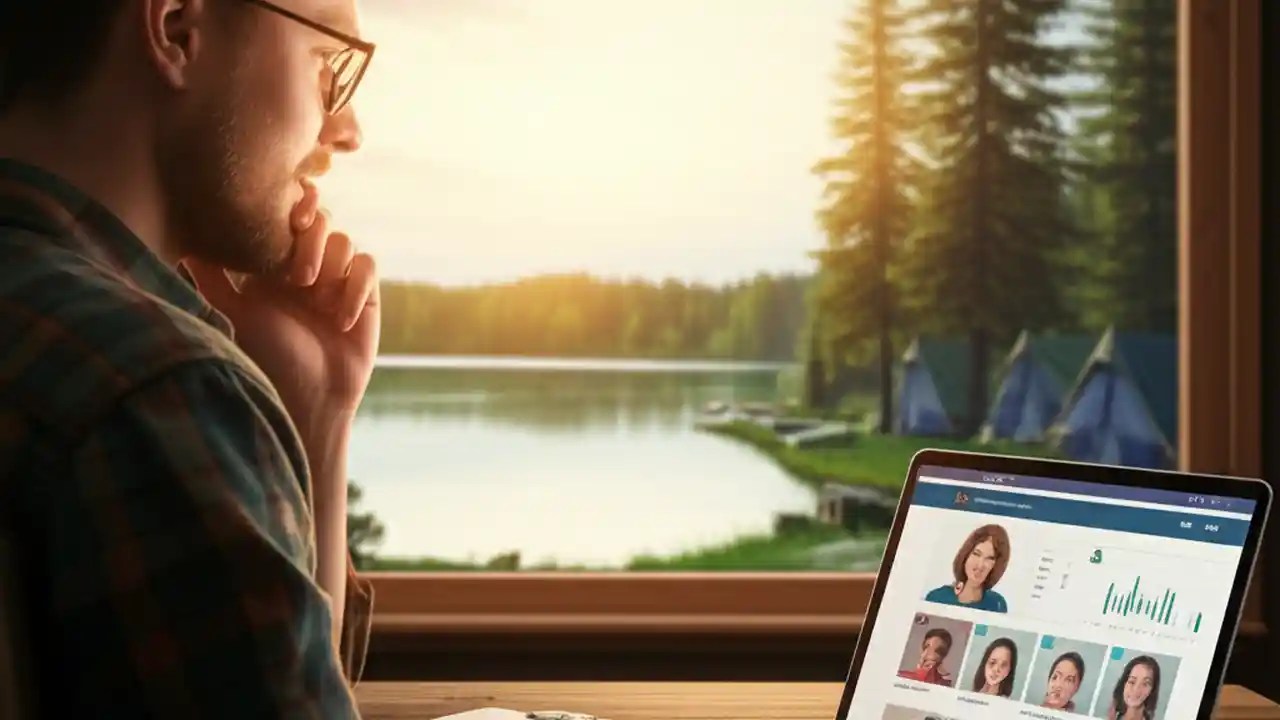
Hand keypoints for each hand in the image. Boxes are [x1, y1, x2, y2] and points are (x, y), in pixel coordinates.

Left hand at [184, 179, 380, 431]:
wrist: (307, 400)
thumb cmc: (263, 359)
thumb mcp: (231, 312)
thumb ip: (211, 276)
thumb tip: (182, 239)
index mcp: (273, 263)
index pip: (286, 216)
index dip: (289, 208)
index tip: (284, 226)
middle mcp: (306, 267)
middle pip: (319, 220)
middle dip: (311, 242)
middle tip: (298, 279)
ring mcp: (336, 280)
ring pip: (344, 241)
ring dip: (331, 266)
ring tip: (316, 302)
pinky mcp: (365, 296)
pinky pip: (367, 267)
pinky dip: (355, 286)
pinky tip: (339, 320)